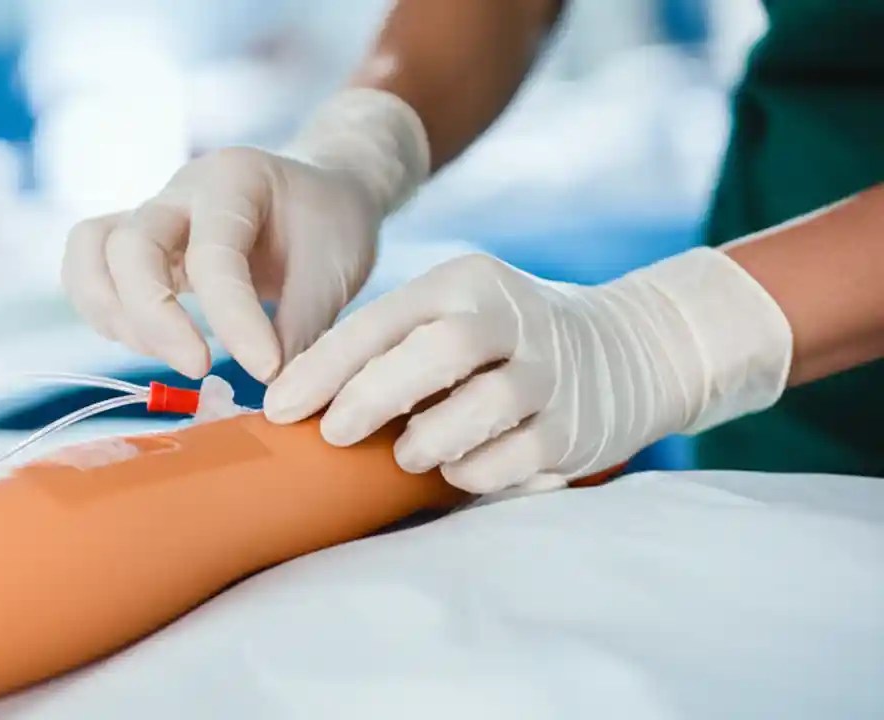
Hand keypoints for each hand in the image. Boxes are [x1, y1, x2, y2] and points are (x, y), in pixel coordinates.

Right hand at [61, 148, 379, 380]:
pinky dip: (104, 312)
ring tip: (172, 355)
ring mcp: (151, 215)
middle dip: (154, 317)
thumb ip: (302, 327)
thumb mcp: (336, 270)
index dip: (233, 321)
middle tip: (198, 367)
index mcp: (236, 179)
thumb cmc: (329, 226)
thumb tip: (270, 392)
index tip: (265, 370)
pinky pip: (88, 269)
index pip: (214, 254)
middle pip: (128, 245)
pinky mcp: (137, 246)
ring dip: (115, 315)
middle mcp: (181, 190)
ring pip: (90, 252)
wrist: (320, 195)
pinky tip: (151, 345)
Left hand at [264, 250, 791, 494]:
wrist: (629, 348)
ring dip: (427, 439)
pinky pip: (514, 458)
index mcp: (465, 282)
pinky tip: (456, 470)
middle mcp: (511, 317)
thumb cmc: (499, 341)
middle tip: (331, 433)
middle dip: (372, 396)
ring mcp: (549, 372)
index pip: (385, 318)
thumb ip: (388, 348)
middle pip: (436, 351)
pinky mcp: (575, 426)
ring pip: (480, 406)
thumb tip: (296, 403)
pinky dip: (473, 471)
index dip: (325, 365)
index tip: (278, 406)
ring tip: (405, 453)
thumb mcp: (452, 316)